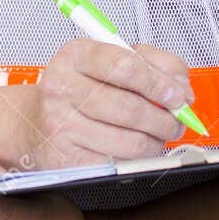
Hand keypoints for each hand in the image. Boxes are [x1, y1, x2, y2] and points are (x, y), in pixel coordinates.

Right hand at [11, 39, 193, 170]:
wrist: (36, 122)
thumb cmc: (81, 88)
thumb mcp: (113, 60)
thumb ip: (155, 63)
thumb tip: (182, 87)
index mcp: (75, 55)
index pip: (124, 65)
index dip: (158, 82)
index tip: (178, 94)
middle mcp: (62, 88)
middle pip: (129, 107)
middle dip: (164, 118)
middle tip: (177, 119)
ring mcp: (61, 125)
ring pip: (129, 141)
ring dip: (156, 141)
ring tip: (160, 134)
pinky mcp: (66, 159)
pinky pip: (118, 163)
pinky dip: (138, 158)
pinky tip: (138, 147)